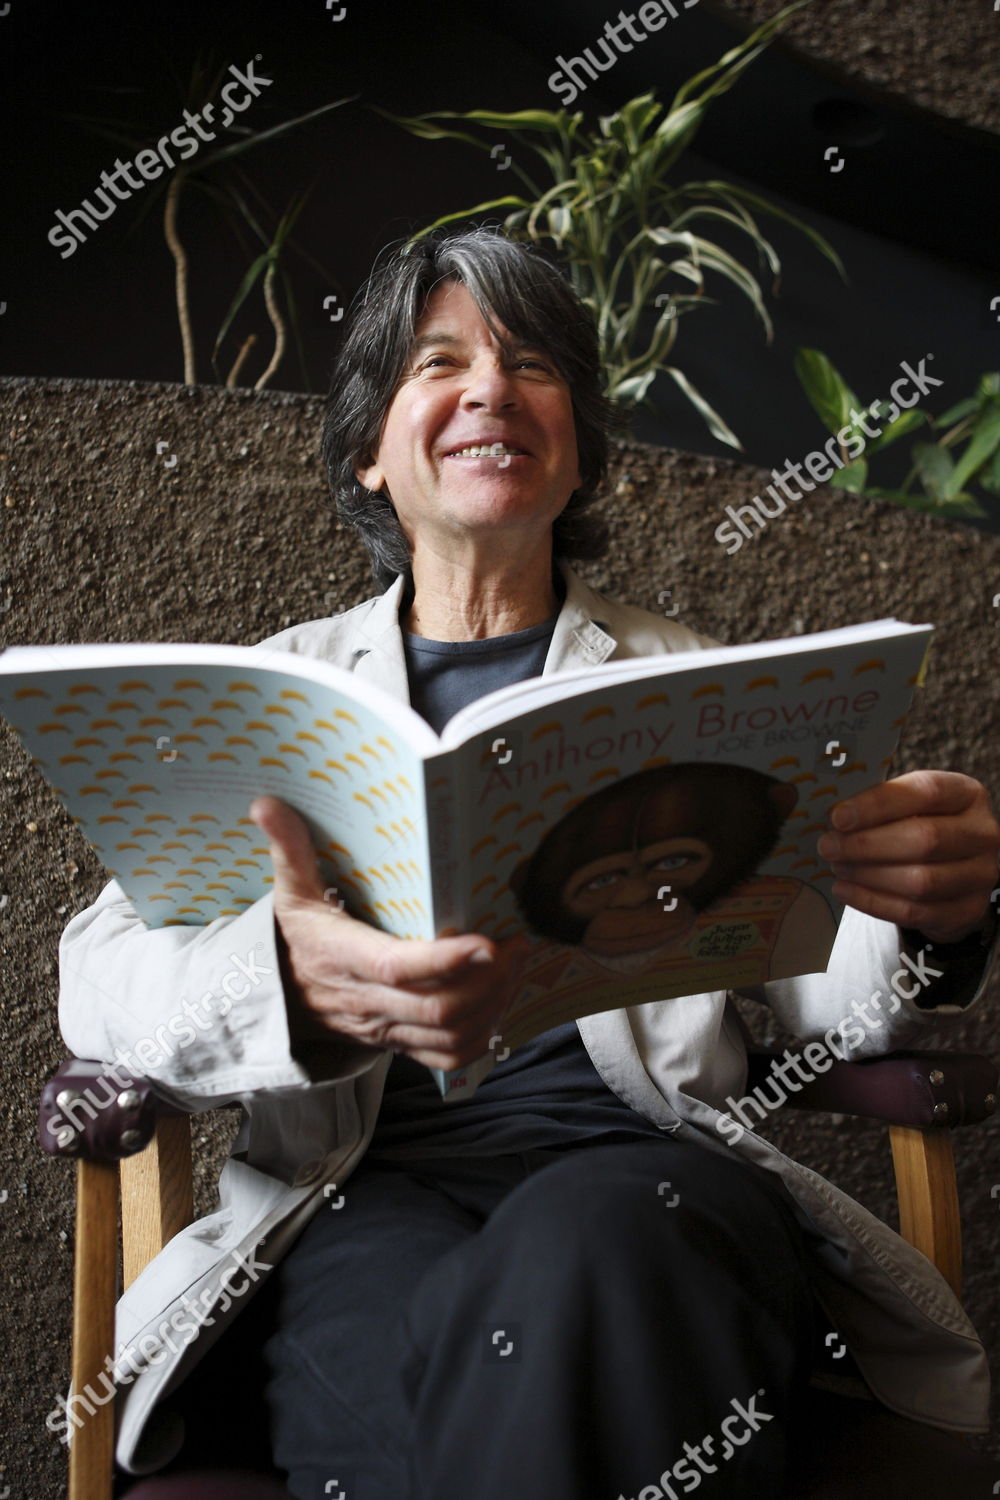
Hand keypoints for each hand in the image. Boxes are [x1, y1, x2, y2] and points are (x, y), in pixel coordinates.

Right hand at [249, 795, 529, 1071]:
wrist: (275, 1000)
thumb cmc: (293, 940)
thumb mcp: (289, 893)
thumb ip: (288, 848)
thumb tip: (265, 804)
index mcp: (344, 957)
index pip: (397, 966)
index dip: (445, 960)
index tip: (488, 941)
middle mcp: (367, 1000)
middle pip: (437, 1008)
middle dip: (489, 980)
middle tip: (518, 945)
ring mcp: (385, 1028)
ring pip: (449, 1034)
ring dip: (494, 1005)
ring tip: (518, 967)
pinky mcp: (397, 1045)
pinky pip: (447, 1057)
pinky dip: (483, 1036)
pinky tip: (500, 1003)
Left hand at [817, 770, 999, 944]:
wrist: (953, 871)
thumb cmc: (921, 826)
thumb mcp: (910, 805)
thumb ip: (880, 804)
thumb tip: (834, 816)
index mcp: (966, 794)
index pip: (926, 792)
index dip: (878, 804)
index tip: (838, 817)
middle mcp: (983, 833)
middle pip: (925, 839)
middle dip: (867, 844)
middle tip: (828, 846)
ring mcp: (980, 875)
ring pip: (921, 881)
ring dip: (869, 875)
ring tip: (837, 867)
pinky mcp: (968, 910)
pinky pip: (915, 912)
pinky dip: (873, 902)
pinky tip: (845, 890)